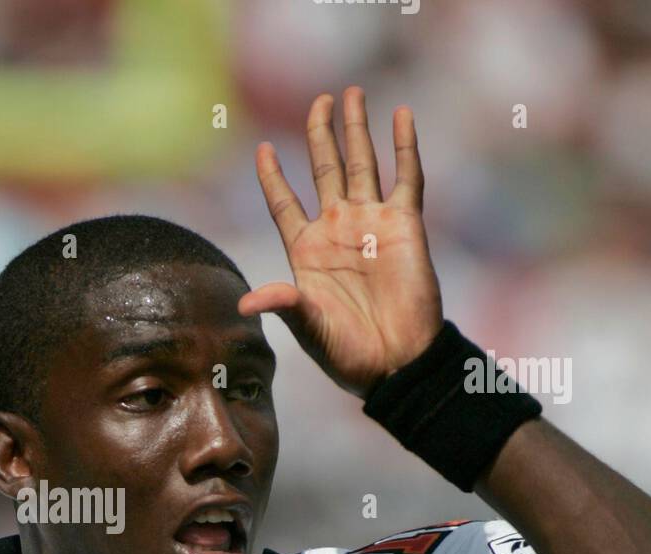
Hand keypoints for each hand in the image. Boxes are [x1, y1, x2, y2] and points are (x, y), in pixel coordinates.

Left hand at [239, 88, 442, 398]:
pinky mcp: (405, 225)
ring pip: (362, 163)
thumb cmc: (347, 352)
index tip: (261, 149)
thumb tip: (245, 302)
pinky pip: (406, 176)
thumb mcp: (308, 327)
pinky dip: (404, 145)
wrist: (396, 362)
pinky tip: (400, 115)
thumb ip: (282, 304)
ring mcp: (371, 223)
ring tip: (351, 94)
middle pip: (324, 169)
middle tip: (319, 100)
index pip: (283, 202)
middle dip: (320, 134)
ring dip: (356, 129)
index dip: (272, 176)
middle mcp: (337, 229)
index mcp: (306, 250)